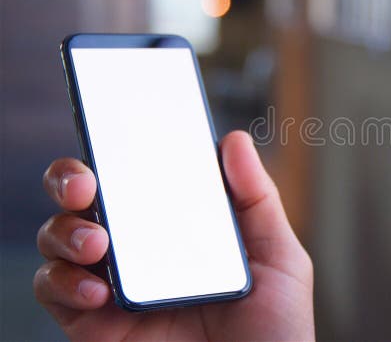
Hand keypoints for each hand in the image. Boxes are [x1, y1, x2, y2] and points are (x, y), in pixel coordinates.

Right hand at [34, 131, 314, 340]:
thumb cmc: (273, 331)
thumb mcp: (279, 259)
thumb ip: (257, 199)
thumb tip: (233, 140)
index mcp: (183, 227)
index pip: (144, 178)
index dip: (125, 149)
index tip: (119, 125)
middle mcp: (143, 250)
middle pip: (88, 199)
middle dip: (72, 178)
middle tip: (87, 183)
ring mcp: (116, 284)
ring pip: (61, 237)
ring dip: (66, 230)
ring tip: (98, 244)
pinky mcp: (94, 324)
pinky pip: (55, 291)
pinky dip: (63, 283)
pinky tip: (97, 291)